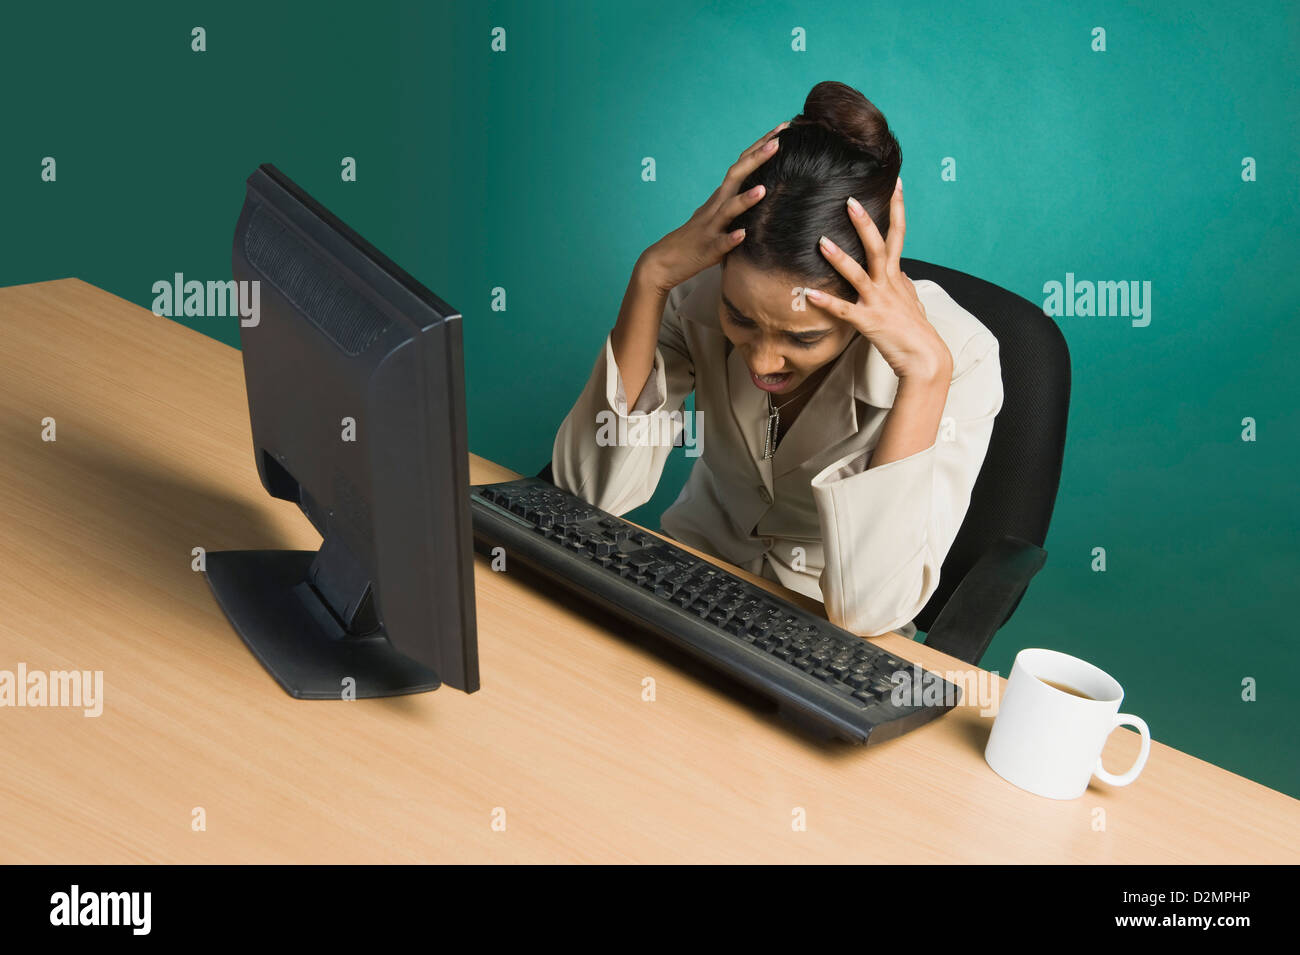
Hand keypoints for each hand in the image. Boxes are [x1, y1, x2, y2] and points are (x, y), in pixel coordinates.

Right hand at [637, 122, 788, 293]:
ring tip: (763, 189)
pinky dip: (730, 238)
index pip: (741, 166)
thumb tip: (758, 188)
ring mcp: (710, 228)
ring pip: (728, 211)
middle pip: (735, 177)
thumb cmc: (695, 239)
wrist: (664, 261)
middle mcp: (715, 207)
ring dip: (744, 200)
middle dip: (756, 159)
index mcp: (720, 198)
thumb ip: (733, 202)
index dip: (760, 147)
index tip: (782, 128)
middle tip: (778, 141)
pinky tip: (742, 234)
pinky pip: (720, 244)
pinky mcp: (707, 250)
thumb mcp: (716, 216)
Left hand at [805, 179, 952, 384]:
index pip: (899, 235)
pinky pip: (844, 310)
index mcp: (897, 275)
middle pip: (878, 247)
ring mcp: (879, 302)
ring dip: (839, 258)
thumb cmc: (915, 330)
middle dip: (865, 223)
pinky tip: (809, 294)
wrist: (925, 358)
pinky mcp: (869, 322)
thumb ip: (901, 281)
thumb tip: (899, 268)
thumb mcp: (910, 299)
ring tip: (821, 241)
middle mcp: (889, 284)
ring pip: (858, 274)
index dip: (898, 209)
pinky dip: (826, 302)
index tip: (896, 184)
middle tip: (850, 201)